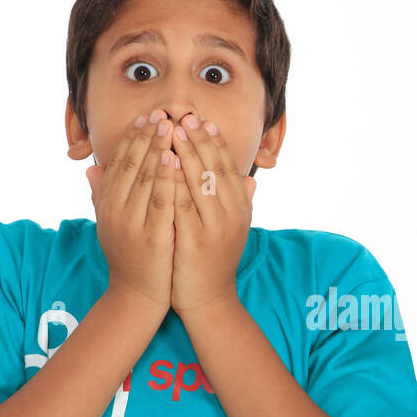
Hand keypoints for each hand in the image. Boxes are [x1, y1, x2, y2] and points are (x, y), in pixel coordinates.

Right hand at [86, 112, 175, 310]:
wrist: (135, 297)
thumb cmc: (130, 258)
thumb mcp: (111, 223)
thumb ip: (102, 195)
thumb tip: (90, 168)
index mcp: (106, 204)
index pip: (119, 161)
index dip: (133, 137)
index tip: (146, 116)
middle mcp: (114, 210)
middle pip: (130, 163)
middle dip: (147, 135)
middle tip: (161, 111)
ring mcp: (131, 223)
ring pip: (144, 177)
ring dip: (157, 147)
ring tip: (170, 124)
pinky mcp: (150, 236)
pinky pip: (159, 201)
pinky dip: (165, 177)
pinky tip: (174, 157)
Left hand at [167, 112, 256, 317]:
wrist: (209, 301)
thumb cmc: (213, 262)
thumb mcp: (231, 229)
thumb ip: (241, 202)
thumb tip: (252, 179)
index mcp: (241, 208)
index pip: (229, 166)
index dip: (215, 142)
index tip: (201, 120)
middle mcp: (233, 214)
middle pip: (216, 167)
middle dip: (198, 139)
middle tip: (183, 115)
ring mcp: (216, 227)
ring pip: (202, 180)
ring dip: (186, 152)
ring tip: (171, 129)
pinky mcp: (196, 239)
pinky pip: (184, 202)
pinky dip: (175, 180)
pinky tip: (164, 162)